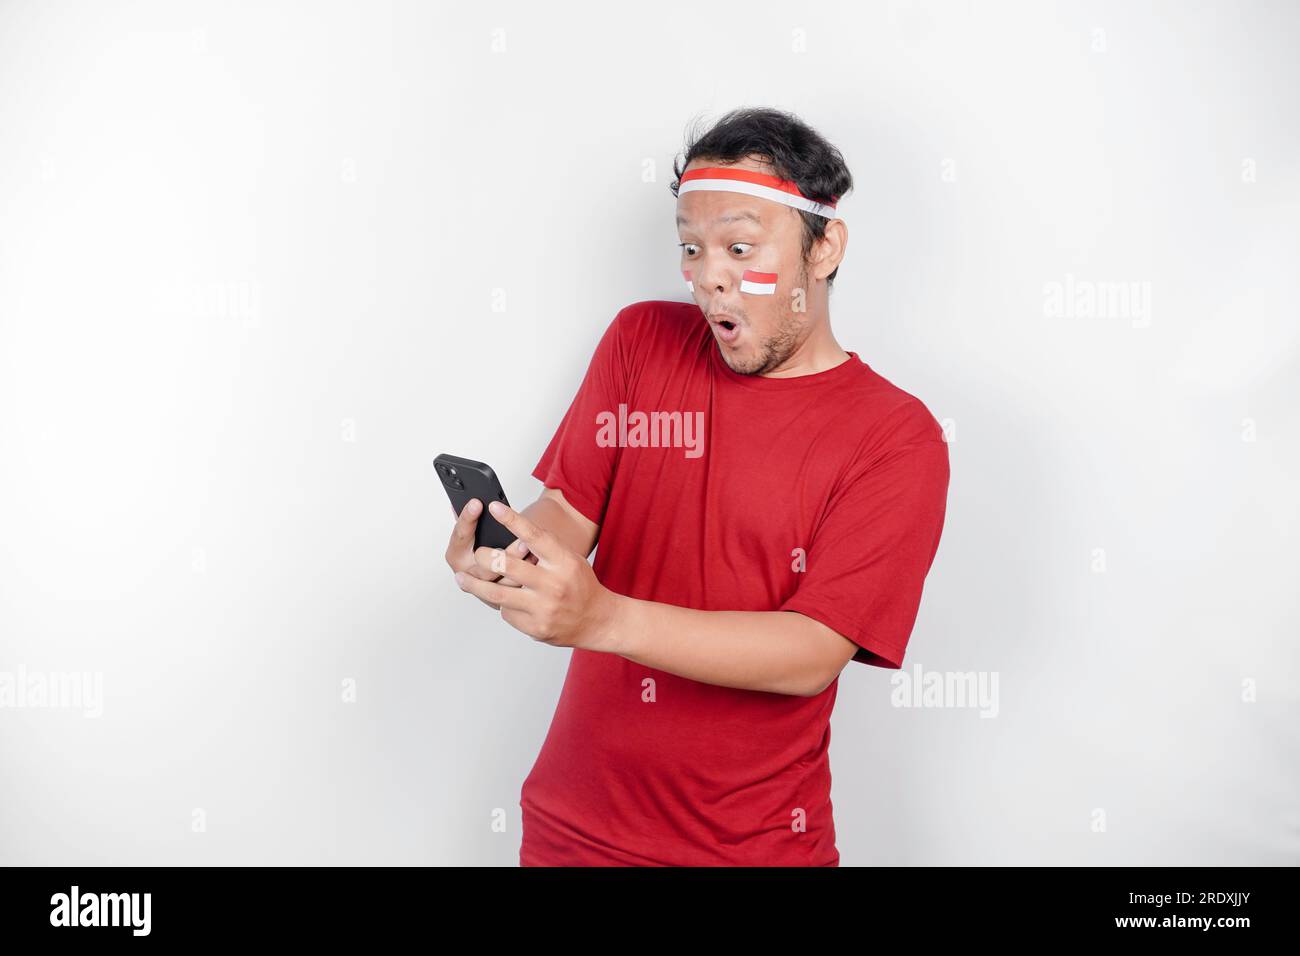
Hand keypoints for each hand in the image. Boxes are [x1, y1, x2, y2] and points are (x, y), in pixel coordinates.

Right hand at [444, 498, 537, 610]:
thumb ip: (472, 519)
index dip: (467, 519)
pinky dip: (526, 577)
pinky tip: (535, 560)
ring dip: (518, 563)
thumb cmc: (488, 545)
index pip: (460, 536)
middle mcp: (467, 574)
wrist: (501, 575)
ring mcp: (483, 589)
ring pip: (500, 581)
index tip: (477, 503)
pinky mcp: (500, 599)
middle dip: (504, 552)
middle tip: (521, 539)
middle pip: (482, 563)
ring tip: (531, 548)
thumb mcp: (478, 530)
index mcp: (456, 554)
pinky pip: (513, 591)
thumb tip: (467, 500)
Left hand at [454, 500, 622, 650]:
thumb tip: (511, 532)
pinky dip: (503, 605)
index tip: (494, 507)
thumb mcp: (569, 559)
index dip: (513, 520)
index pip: (534, 536)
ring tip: (462, 578)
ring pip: (498, 594)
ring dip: (476, 585)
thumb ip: (544, 549)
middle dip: (485, 557)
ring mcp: (544, 608)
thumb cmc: (579, 584)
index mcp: (563, 561)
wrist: (597, 620)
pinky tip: (506, 601)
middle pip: (508, 565)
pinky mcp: (536, 627)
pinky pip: (507, 613)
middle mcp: (554, 584)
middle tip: (475, 553)